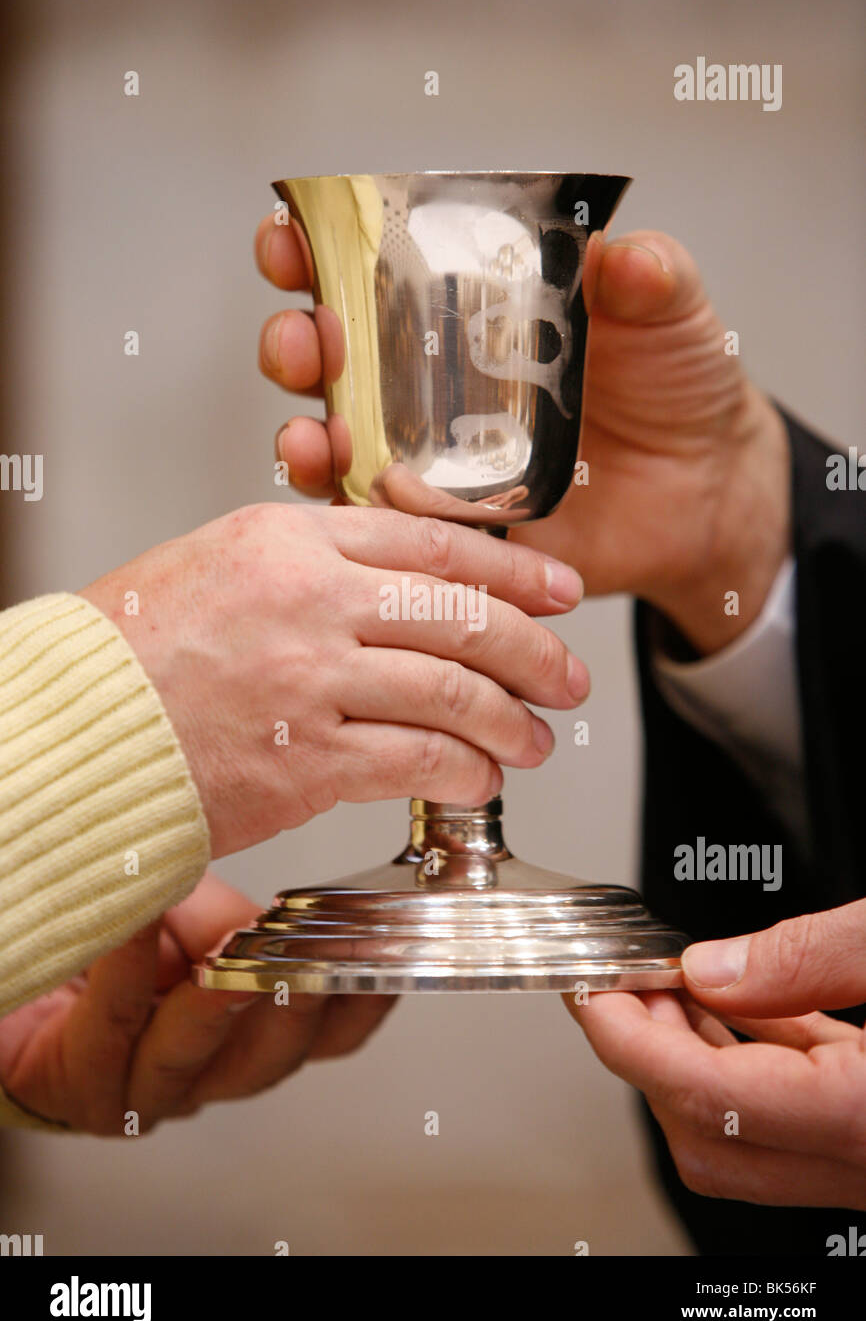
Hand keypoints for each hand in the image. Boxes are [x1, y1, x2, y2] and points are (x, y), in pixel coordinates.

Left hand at [0, 872, 393, 1134]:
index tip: (390, 954)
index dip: (365, 1003)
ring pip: (193, 1060)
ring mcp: (142, 1091)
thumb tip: (295, 900)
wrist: (25, 971)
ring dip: (217, 1003)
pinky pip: (112, 1028)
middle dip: (297, 1002)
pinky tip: (133, 921)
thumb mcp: (197, 920)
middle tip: (314, 954)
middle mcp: (204, 1077)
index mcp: (249, 1038)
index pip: (328, 1037)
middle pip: (271, 1059)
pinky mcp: (79, 1087)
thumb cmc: (113, 950)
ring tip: (229, 955)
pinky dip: (126, 968)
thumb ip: (245, 918)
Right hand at [82, 502, 586, 857]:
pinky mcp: (306, 762)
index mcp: (288, 541)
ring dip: (509, 722)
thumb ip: (312, 563)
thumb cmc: (135, 651)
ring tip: (534, 741)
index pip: (432, 543)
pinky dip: (462, 772)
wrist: (75, 730)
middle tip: (566, 674)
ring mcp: (311, 681)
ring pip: (452, 692)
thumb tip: (400, 581)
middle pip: (461, 616)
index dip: (514, 570)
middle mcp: (309, 601)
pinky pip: (416, 761)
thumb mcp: (218, 564)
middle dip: (534, 650)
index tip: (557, 589)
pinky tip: (479, 780)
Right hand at [255, 216, 789, 654]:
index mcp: (471, 309)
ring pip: (344, 442)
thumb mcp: (672, 313)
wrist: (707, 490)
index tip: (290, 238)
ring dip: (309, 435)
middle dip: (295, 343)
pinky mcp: (456, 525)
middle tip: (304, 342)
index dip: (315, 249)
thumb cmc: (679, 384)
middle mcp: (437, 381)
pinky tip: (350, 501)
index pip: (373, 268)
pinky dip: (358, 513)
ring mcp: (438, 456)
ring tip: (311, 434)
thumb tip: (626, 258)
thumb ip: (652, 278)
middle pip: (333, 356)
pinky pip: (392, 524)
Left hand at [565, 900, 865, 1208]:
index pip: (709, 1098)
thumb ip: (812, 958)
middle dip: (652, 1052)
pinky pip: (797, 1119)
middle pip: (712, 1136)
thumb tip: (714, 968)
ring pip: (748, 1138)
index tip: (592, 993)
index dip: (631, 1042)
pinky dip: (757, 1066)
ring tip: (675, 988)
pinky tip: (749, 1009)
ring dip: (697, 1061)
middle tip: (632, 981)